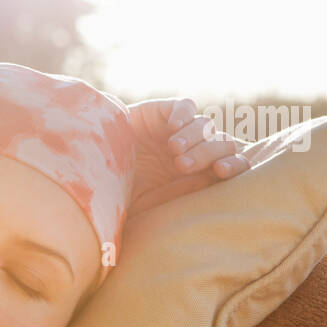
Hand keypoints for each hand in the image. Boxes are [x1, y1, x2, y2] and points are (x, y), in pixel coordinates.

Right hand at [126, 97, 251, 216]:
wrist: (91, 168)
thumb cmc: (120, 195)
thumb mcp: (148, 207)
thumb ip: (175, 206)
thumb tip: (202, 220)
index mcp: (199, 174)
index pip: (234, 164)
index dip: (235, 165)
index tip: (221, 172)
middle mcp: (195, 150)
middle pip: (222, 144)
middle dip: (206, 154)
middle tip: (181, 166)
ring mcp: (180, 130)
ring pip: (205, 126)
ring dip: (193, 138)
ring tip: (173, 149)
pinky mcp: (164, 112)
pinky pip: (185, 106)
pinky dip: (184, 114)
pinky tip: (173, 126)